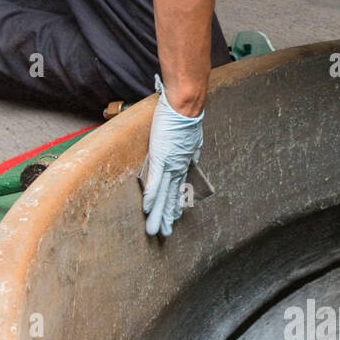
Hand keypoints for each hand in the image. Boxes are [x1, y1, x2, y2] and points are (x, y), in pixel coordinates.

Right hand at [142, 75, 202, 236]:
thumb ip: (188, 145)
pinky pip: (155, 181)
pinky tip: (148, 209)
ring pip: (163, 194)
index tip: (175, 216)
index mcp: (184, 162)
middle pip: (171, 196)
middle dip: (167, 216)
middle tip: (165, 232)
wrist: (184, 106)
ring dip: (158, 213)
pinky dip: (151, 195)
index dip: (176, 203)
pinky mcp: (161, 158)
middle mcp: (178, 167)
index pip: (179, 187)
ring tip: (155, 230)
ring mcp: (169, 164)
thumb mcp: (190, 135)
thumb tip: (189, 146)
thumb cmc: (185, 115)